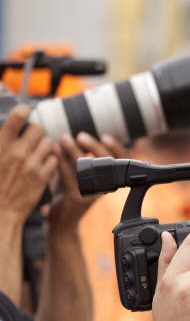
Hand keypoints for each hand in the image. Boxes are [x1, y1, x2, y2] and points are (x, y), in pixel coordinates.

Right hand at [0, 104, 57, 221]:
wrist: (0, 210)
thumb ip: (1, 142)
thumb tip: (7, 127)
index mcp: (0, 145)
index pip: (17, 116)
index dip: (24, 110)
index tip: (26, 111)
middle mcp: (17, 152)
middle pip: (38, 128)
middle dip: (36, 131)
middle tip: (32, 138)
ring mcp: (31, 165)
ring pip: (49, 143)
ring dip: (45, 145)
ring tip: (37, 152)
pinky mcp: (42, 176)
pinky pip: (54, 159)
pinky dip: (50, 160)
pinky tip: (43, 164)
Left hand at [47, 133, 128, 230]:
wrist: (61, 222)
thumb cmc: (68, 194)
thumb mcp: (76, 173)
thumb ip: (79, 157)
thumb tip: (75, 134)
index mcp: (110, 181)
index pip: (122, 163)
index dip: (118, 149)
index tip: (106, 137)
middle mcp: (104, 189)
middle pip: (108, 164)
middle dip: (95, 147)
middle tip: (81, 136)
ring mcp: (91, 195)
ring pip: (87, 169)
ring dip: (74, 151)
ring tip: (64, 138)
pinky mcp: (76, 200)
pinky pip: (69, 177)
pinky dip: (60, 161)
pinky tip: (53, 150)